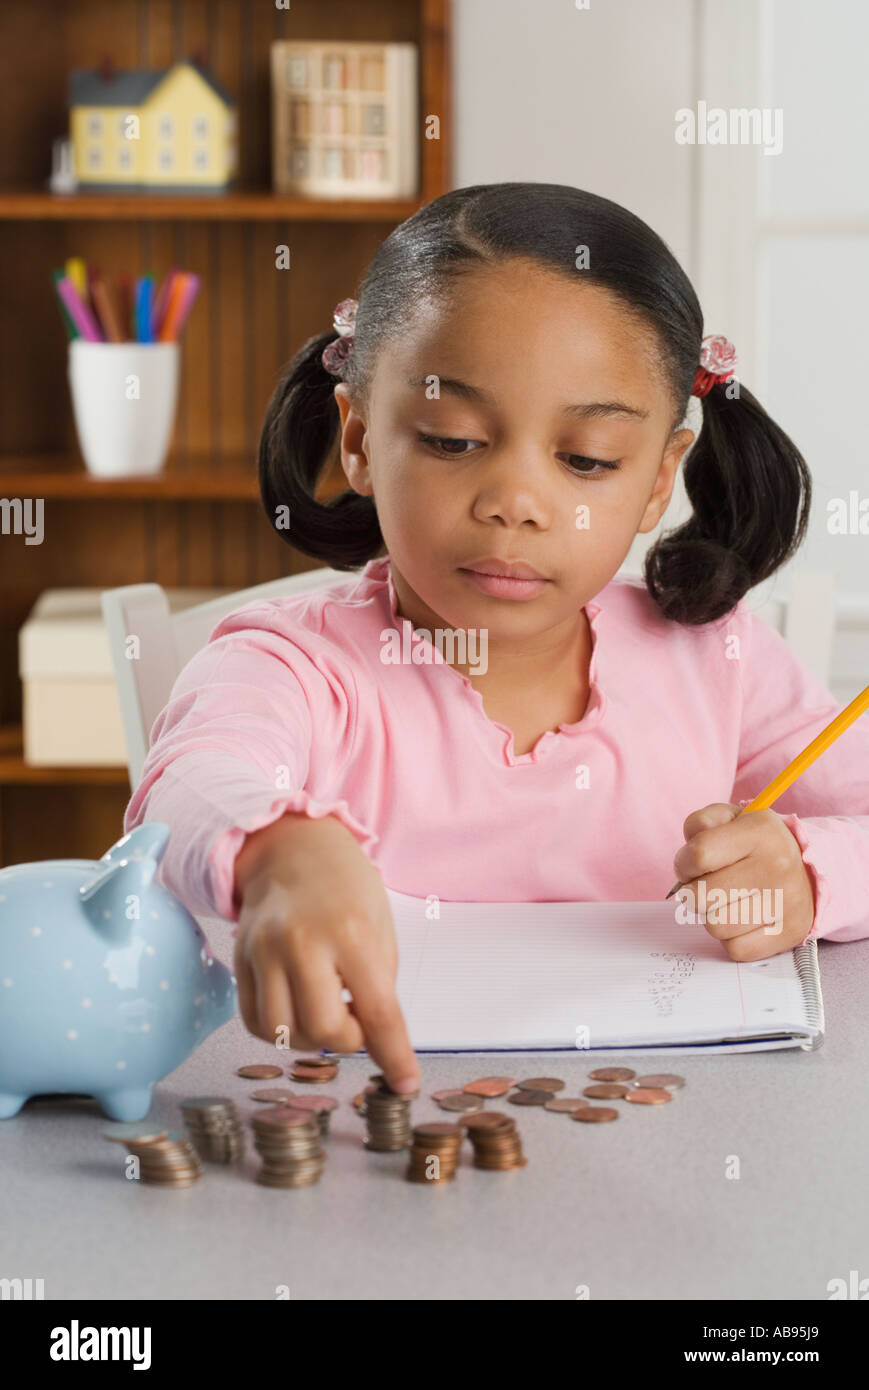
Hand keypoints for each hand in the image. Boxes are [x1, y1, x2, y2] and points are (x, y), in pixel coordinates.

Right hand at [232, 813, 418, 1092]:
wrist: (293, 850)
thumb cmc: (347, 889)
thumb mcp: (381, 928)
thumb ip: (378, 985)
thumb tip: (375, 1042)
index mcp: (352, 932)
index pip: (377, 1011)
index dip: (395, 1055)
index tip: (406, 1084)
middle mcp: (302, 942)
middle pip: (323, 1029)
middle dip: (347, 1038)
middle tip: (356, 1016)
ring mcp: (263, 951)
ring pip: (282, 1033)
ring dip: (311, 1038)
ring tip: (325, 1009)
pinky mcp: (238, 959)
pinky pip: (254, 1022)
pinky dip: (280, 1030)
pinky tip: (297, 1007)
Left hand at [672, 803, 815, 959]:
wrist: (807, 871)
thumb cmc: (757, 846)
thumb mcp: (731, 819)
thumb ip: (701, 823)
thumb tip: (689, 855)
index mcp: (761, 831)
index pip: (699, 854)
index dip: (683, 863)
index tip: (690, 865)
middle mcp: (778, 866)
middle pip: (702, 897)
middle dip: (695, 892)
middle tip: (707, 886)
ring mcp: (787, 902)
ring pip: (716, 926)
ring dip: (713, 916)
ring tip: (728, 902)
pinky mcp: (790, 933)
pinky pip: (736, 949)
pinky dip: (732, 938)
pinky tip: (743, 920)